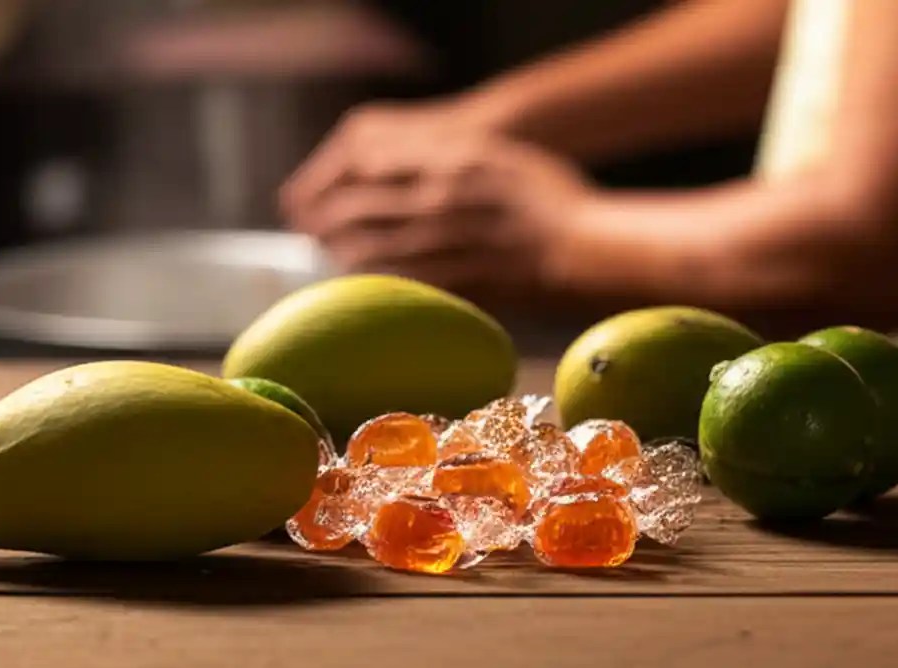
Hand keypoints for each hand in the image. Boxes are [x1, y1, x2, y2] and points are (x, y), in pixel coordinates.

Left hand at [280, 102, 590, 302]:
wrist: (586, 245)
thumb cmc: (547, 198)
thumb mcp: (497, 156)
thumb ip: (448, 155)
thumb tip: (389, 163)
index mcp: (451, 159)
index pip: (369, 162)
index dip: (333, 177)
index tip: (321, 189)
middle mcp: (440, 197)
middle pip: (359, 206)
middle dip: (326, 219)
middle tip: (311, 228)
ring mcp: (447, 241)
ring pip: (369, 246)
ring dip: (341, 251)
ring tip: (331, 254)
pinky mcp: (453, 280)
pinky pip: (397, 281)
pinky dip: (372, 280)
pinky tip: (363, 282)